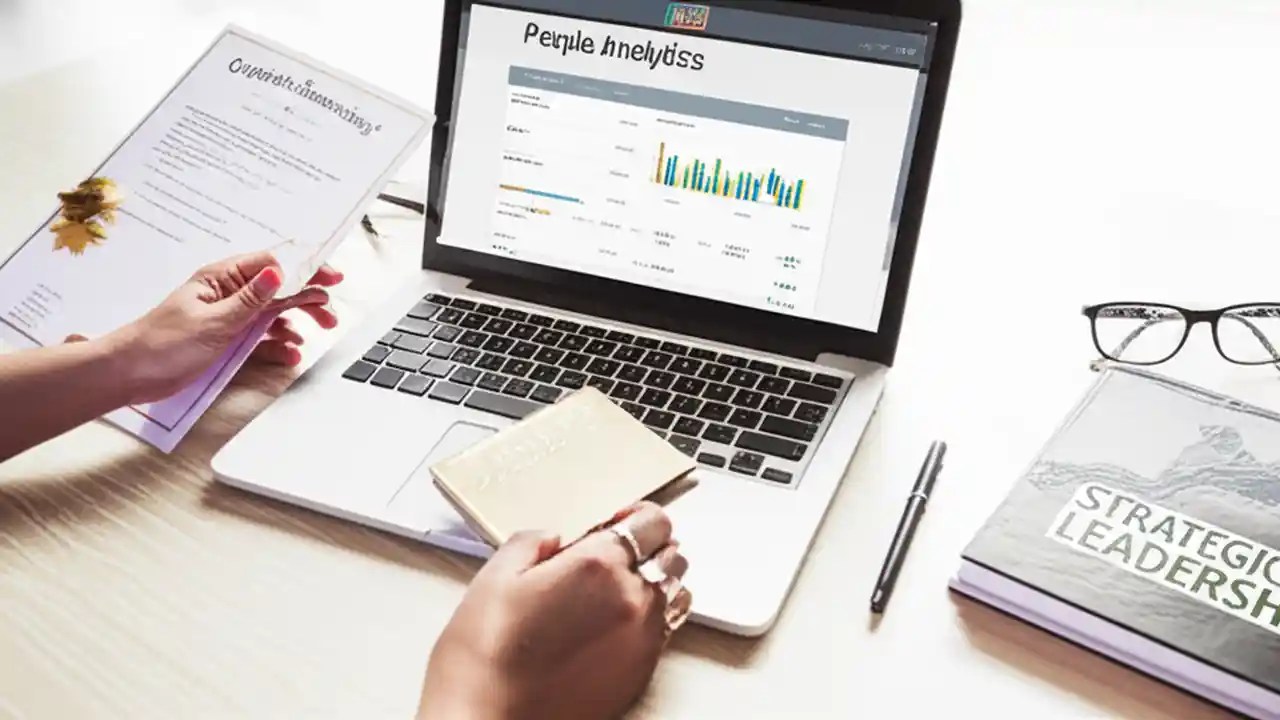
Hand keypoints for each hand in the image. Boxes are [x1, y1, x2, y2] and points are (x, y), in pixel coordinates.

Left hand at [102, 250, 342, 403]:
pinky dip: (276, 344)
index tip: (329, 278)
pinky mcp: (226, 340)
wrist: (131, 374)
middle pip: (277, 289)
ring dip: (294, 323)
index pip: (270, 265)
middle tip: (329, 314)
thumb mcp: (213, 321)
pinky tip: (288, 353)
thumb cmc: (163, 344)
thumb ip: (250, 299)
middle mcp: (227, 293)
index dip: (303, 270)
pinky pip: (259, 337)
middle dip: (306, 298)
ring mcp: (228, 317)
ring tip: (312, 335)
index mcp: (221, 279)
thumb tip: (278, 272)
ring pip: (272, 314)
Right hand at [418, 502, 692, 719]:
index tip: (619, 521)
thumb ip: (533, 542)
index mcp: (598, 566)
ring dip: (654, 582)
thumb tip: (553, 539)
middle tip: (612, 554)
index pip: (652, 521)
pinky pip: (666, 630)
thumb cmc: (485, 659)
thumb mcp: (495, 577)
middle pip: (670, 554)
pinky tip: (616, 624)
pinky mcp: (642, 672)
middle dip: (646, 547)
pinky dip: (651, 618)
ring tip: (616, 590)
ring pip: (675, 592)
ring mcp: (643, 639)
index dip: (635, 516)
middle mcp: (632, 600)